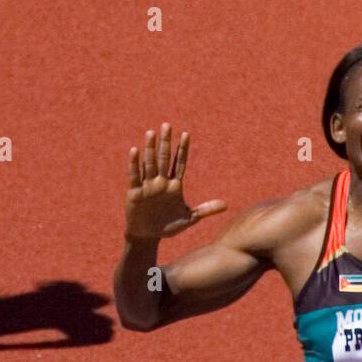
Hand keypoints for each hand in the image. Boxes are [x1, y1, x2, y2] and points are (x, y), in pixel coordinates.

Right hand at [124, 122, 226, 241]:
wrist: (148, 236)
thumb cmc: (168, 226)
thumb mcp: (189, 218)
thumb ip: (206, 210)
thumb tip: (226, 205)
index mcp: (174, 185)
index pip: (179, 163)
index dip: (183, 149)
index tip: (186, 134)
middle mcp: (161, 182)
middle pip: (164, 159)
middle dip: (166, 143)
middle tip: (167, 125)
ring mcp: (148, 185)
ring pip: (150, 163)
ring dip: (150, 149)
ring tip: (152, 133)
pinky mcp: (135, 192)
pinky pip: (135, 175)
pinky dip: (134, 164)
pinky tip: (135, 151)